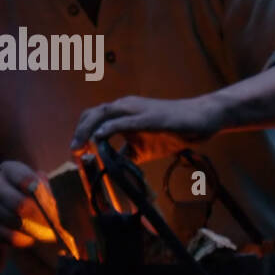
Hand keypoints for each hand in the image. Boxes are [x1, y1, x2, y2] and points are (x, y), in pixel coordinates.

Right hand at [0, 159, 50, 248]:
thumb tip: (49, 208)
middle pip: (21, 204)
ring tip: (40, 229)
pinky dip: (23, 238)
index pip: (25, 178)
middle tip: (51, 223)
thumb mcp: (37, 188)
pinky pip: (11, 235)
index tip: (51, 203)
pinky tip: (27, 235)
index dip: (41, 193)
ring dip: (33, 229)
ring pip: (17, 222)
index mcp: (8, 169)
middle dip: (39, 216)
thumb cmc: (25, 197)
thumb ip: (46, 194)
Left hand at [70, 94, 225, 163]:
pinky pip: (124, 121)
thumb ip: (124, 155)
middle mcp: (125, 106)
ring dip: (87, 130)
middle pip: (92, 114)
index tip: (75, 152)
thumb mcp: (143, 147)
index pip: (93, 118)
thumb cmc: (172, 131)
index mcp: (123, 111)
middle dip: (79, 132)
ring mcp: (137, 109)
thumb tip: (108, 169)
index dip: (80, 133)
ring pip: (104, 114)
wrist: (201, 118)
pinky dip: (109, 128)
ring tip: (79, 147)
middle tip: (73, 152)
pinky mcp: (149, 117)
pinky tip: (99, 137)